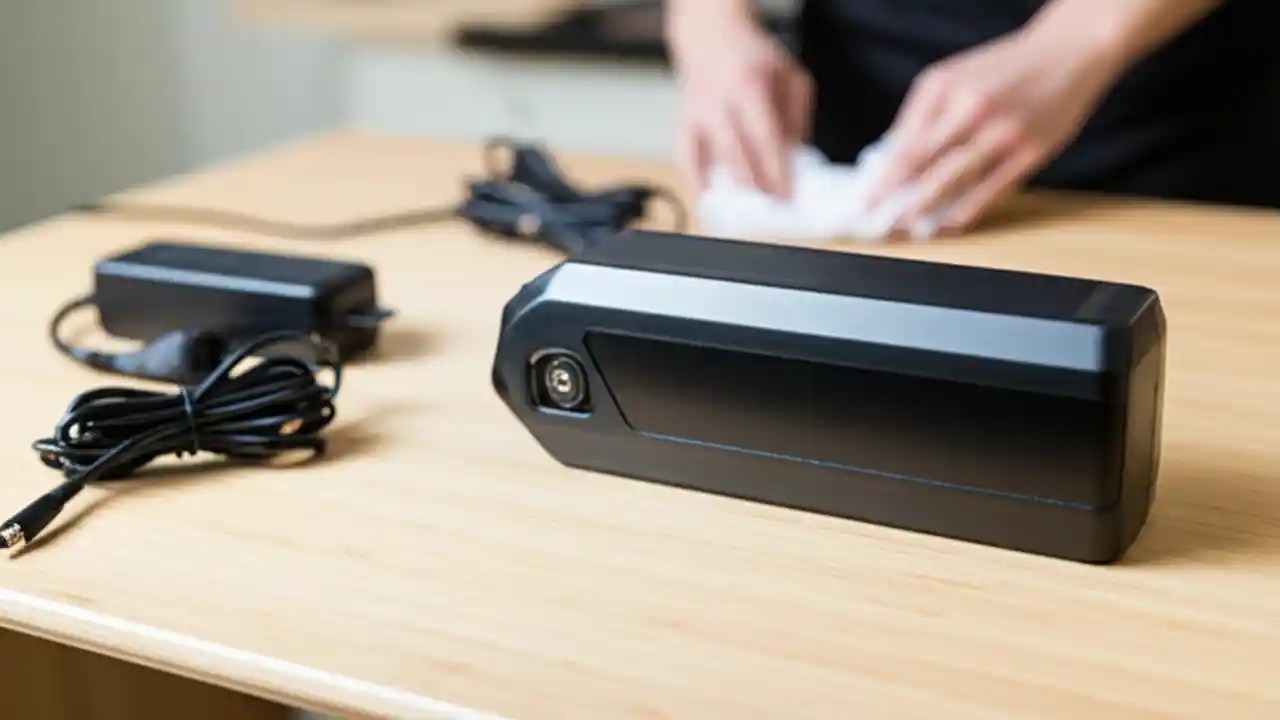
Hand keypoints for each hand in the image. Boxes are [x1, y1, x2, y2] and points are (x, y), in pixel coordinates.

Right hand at [667, 1, 812, 196]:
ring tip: (747, 209)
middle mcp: (717, 102)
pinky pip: (685, 160)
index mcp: (747, 86)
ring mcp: (695, 115)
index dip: (776, 170)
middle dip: (755, 186)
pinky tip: (709, 200)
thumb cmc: (754, 58)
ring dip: (727, 188)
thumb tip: (796, 157)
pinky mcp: (683, 124)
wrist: (711, 37)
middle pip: (734, 155)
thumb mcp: (790, 77)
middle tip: (774, 205)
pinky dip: (696, 182)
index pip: (763, 138)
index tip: (787, 195)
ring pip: (707, 161)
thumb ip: (797, 117)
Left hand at [871, 24, 1127, 232]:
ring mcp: (1004, 129)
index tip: (865, 202)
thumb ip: (923, 116)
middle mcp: (971, 106)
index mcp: (943, 86)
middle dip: (897, 197)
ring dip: (927, 206)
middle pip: (923, 162)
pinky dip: (969, 209)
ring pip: (955, 178)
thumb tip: (892, 160)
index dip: (883, 178)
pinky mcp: (1033, 149)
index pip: (904, 142)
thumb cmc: (1004, 69)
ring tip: (908, 226)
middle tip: (880, 223)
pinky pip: (994, 188)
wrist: (1069, 50)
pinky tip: (951, 223)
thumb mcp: (954, 78)